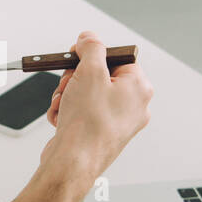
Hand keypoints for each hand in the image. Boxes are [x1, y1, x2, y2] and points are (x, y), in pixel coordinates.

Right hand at [39, 30, 152, 179]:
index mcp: (139, 88)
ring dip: (68, 95)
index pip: (117, 57)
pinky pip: (82, 112)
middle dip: (76, 79)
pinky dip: (68, 112)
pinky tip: (62, 118)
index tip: (77, 56)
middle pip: (100, 75)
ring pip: (87, 94)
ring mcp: (117, 122)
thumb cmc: (87, 125)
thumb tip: (90, 38)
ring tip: (64, 105)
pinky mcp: (100, 134)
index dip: (93, 55)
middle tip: (69, 84)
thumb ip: (91, 48)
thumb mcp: (89, 72)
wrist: (73, 163)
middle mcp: (133, 105)